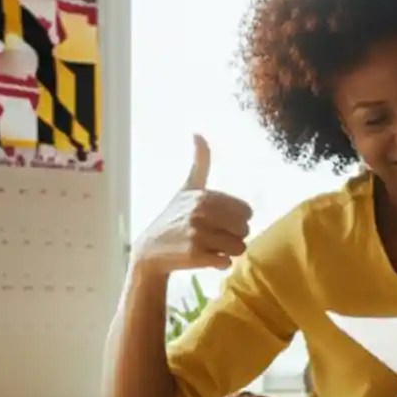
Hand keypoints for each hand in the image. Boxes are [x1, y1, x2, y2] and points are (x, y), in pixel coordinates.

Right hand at [132, 134, 252, 275]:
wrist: (149, 251)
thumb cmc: (174, 217)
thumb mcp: (187, 189)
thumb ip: (199, 163)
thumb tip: (197, 133)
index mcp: (204, 196)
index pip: (247, 211)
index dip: (237, 219)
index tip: (220, 220)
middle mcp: (201, 213)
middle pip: (245, 230)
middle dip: (234, 236)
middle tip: (214, 236)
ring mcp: (197, 235)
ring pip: (240, 248)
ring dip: (229, 251)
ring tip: (211, 247)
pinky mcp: (195, 256)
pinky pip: (226, 262)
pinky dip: (219, 264)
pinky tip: (204, 258)